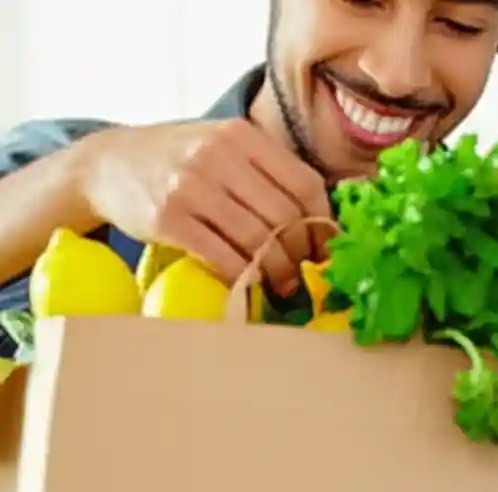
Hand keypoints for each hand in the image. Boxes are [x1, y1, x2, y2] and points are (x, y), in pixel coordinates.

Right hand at [78, 119, 334, 293]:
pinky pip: (222, 256)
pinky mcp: (168, 219)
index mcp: (242, 136)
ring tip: (283, 285)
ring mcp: (191, 187)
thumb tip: (321, 218)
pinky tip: (250, 282)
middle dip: (301, 251)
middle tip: (305, 270)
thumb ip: (267, 171)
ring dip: (277, 270)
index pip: (304, 182)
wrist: (107, 163)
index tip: (325, 245)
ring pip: (257, 239)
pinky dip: (243, 275)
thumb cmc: (179, 159)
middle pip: (284, 215)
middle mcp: (218, 156)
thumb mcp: (224, 146)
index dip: (323, 221)